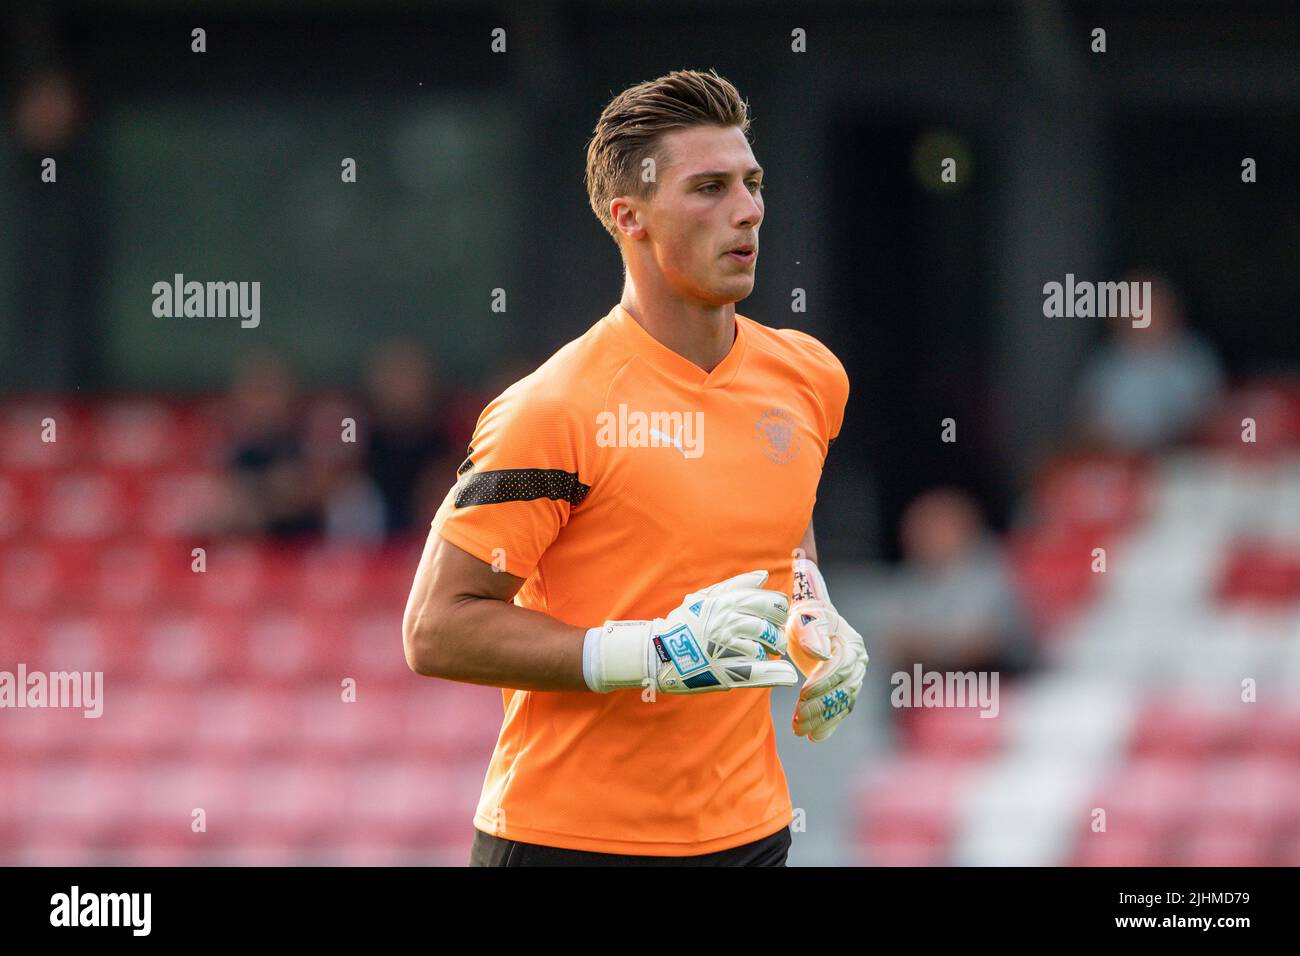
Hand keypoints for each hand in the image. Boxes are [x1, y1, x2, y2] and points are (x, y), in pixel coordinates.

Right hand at [584, 570, 796, 693]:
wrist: (658, 653)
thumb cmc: (683, 624)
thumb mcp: (705, 597)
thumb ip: (736, 585)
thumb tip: (763, 576)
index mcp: (727, 603)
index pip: (771, 602)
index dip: (778, 610)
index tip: (774, 617)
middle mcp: (730, 623)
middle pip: (771, 625)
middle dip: (776, 631)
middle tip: (771, 637)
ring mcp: (729, 648)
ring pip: (767, 647)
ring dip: (772, 650)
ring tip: (768, 652)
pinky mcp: (727, 672)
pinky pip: (760, 672)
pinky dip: (776, 674)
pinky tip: (785, 675)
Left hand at [786, 558, 868, 740]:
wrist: (809, 622)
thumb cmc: (806, 616)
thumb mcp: (805, 617)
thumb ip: (812, 632)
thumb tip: (820, 653)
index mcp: (851, 643)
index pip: (841, 667)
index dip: (823, 682)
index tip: (803, 694)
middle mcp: (858, 663)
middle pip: (843, 689)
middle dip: (820, 706)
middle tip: (798, 720)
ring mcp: (854, 678)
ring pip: (842, 703)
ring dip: (822, 719)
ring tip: (800, 731)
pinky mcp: (845, 690)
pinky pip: (840, 710)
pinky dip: (828, 724)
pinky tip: (814, 736)